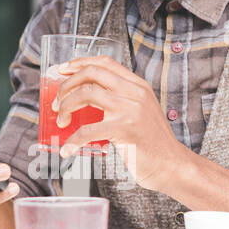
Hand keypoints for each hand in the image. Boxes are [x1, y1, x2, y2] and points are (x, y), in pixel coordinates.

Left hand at [51, 55, 180, 190]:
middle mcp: (135, 93)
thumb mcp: (141, 112)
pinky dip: (72, 140)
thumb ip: (121, 102)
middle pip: (91, 73)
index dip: (79, 63)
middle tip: (57, 102)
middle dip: (66, 85)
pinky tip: (67, 150)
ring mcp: (130, 110)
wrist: (171, 165)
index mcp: (138, 86)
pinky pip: (88, 131)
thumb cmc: (152, 143)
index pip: (105, 63)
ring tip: (61, 121)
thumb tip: (85, 101)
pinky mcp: (125, 130)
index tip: (62, 71)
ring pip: (86, 94)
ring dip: (65, 107)